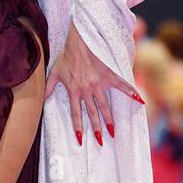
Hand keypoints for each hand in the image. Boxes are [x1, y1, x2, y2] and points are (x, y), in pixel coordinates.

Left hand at [45, 20, 144, 145]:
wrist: (79, 41)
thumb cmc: (66, 55)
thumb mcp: (54, 72)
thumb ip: (48, 87)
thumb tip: (42, 99)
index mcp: (74, 91)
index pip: (76, 113)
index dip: (78, 127)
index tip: (81, 140)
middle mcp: (87, 90)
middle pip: (92, 113)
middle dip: (96, 128)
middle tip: (101, 141)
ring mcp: (98, 83)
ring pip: (104, 105)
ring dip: (109, 119)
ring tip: (113, 131)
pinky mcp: (108, 75)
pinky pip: (120, 85)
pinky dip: (130, 92)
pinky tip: (139, 101)